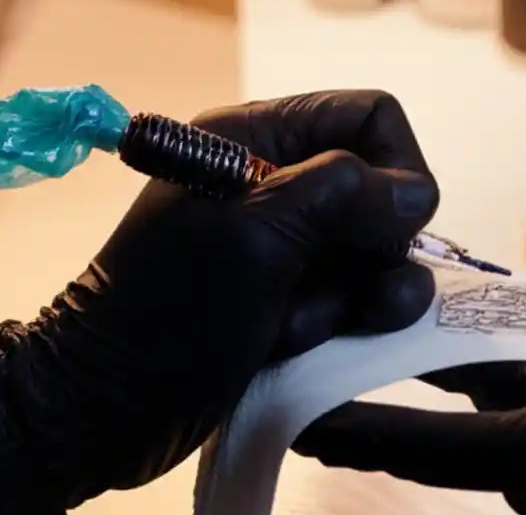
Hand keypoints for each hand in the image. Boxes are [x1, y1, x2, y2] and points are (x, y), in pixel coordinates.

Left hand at [0, 90, 439, 508]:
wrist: (106, 408)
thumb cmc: (170, 308)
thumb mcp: (256, 234)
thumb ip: (346, 193)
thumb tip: (418, 194)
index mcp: (260, 138)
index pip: (370, 117)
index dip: (397, 163)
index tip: (392, 221)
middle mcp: (282, 182)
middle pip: (385, 190)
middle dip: (374, 245)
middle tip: (344, 284)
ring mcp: (290, 245)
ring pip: (379, 252)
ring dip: (356, 295)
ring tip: (301, 324)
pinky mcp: (296, 298)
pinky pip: (359, 298)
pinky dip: (341, 323)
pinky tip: (295, 342)